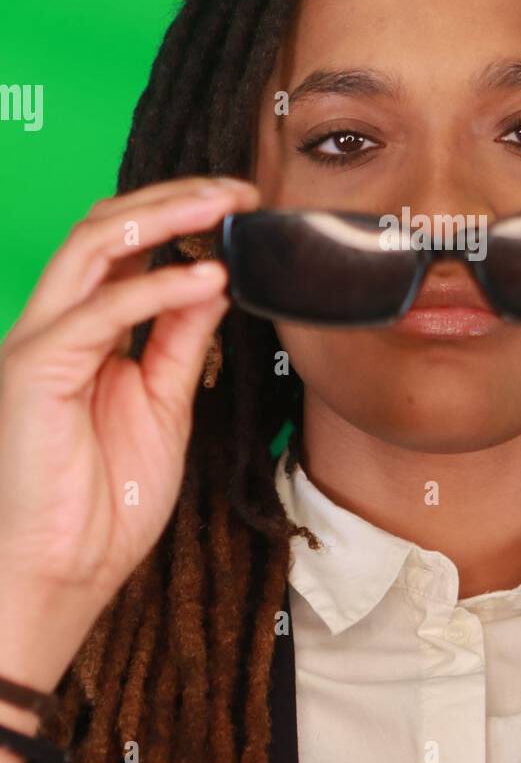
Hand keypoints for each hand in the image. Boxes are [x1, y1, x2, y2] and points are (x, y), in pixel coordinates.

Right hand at [0, 176, 258, 636]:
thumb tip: (213, 280)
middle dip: (176, 198)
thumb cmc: (104, 503)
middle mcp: (58, 325)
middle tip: (239, 190)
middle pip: (107, 227)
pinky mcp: (36, 369)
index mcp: (86, 332)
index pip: (127, 246)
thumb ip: (183, 340)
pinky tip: (206, 278)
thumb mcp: (165, 404)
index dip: (183, 215)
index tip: (242, 205)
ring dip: (164, 215)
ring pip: (93, 245)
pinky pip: (100, 312)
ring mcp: (41, 342)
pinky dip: (157, 288)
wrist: (63, 573)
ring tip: (223, 206)